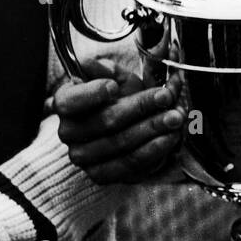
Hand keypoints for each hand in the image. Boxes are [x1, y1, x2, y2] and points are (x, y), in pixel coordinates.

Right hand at [54, 60, 184, 183]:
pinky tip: (170, 138)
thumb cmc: (119, 97)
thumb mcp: (116, 76)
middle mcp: (68, 132)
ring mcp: (83, 157)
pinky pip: (131, 165)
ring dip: (153, 129)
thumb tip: (100, 64)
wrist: (125, 126)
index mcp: (65, 102)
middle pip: (106, 121)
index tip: (114, 86)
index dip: (92, 93)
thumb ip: (111, 68)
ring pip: (122, 144)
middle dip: (141, 108)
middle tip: (167, 97)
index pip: (71, 101)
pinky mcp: (101, 175)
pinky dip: (154, 151)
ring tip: (175, 117)